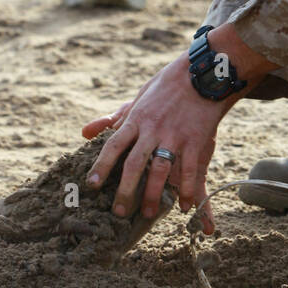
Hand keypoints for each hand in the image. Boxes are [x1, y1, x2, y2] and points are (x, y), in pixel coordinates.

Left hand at [82, 24, 274, 234]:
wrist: (203, 73)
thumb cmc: (168, 86)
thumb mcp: (138, 98)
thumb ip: (113, 119)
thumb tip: (84, 133)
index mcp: (137, 118)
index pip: (113, 145)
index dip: (101, 167)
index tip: (92, 186)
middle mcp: (153, 129)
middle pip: (135, 163)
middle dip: (126, 190)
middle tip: (119, 213)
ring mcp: (176, 135)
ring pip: (161, 169)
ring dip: (154, 194)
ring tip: (148, 214)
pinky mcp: (196, 140)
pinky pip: (191, 169)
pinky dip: (187, 189)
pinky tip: (184, 206)